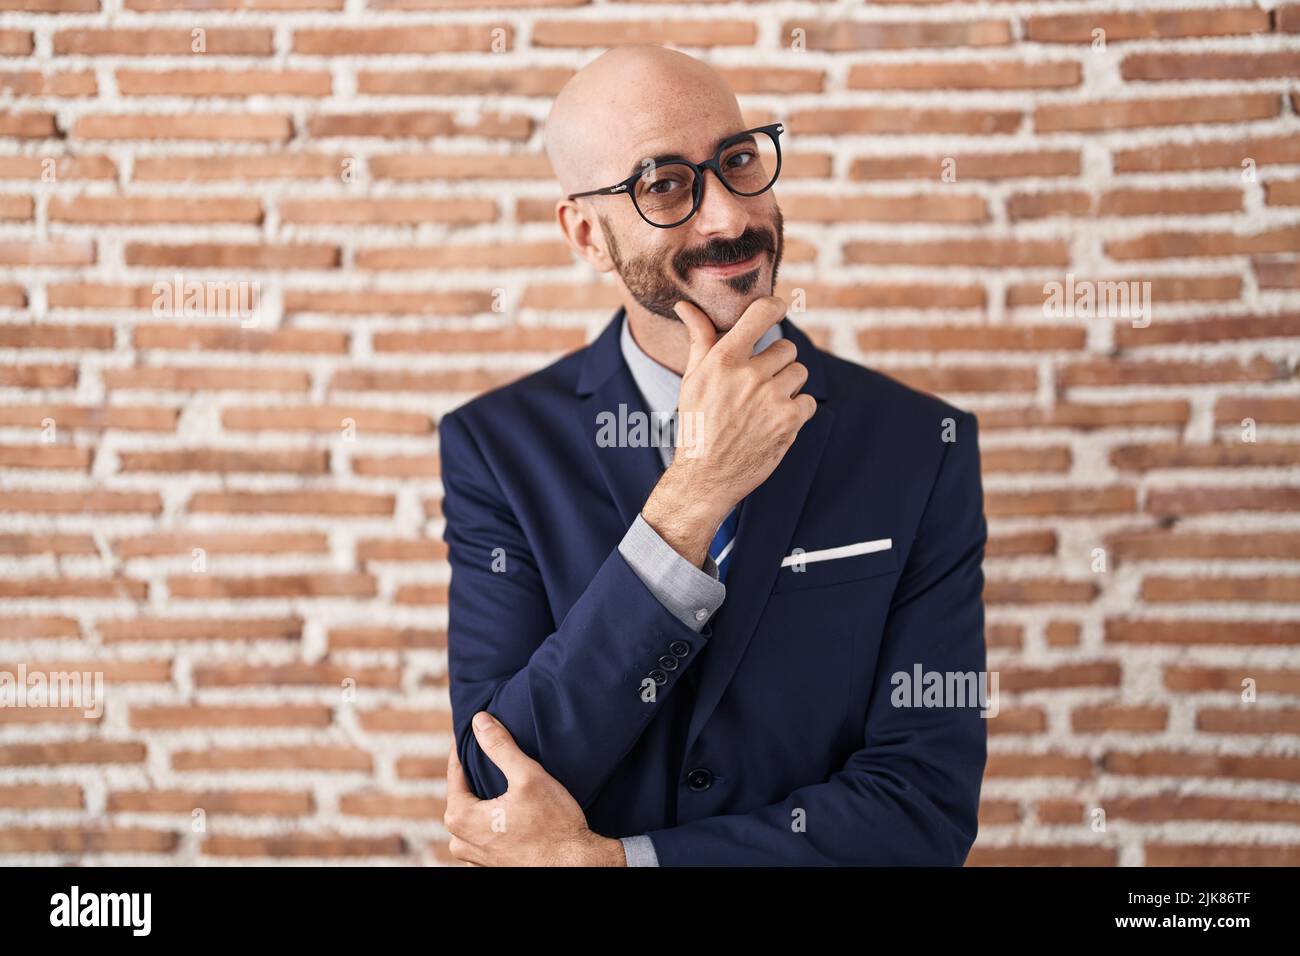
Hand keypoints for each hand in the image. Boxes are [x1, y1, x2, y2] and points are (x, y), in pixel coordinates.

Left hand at [444, 711, 625, 865]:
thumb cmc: (554, 825)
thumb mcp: (528, 777)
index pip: (455, 772)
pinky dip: (491, 818)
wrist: (576, 866)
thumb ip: (500, 747)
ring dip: (482, 798)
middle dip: (473, 774)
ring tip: (498, 778)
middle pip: (462, 795)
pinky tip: (508, 807)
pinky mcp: (491, 865)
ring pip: (472, 816)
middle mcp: (461, 842)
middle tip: (485, 750)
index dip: (464, 748)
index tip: (471, 729)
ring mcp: (474, 858)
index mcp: (461, 818)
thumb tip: (479, 721)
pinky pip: (483, 833)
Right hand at [641, 295, 816, 567]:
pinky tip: (774, 422)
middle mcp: (749, 375)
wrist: (706, 475)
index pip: (762, 312)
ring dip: (788, 386)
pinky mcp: (789, 421)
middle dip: (777, 363)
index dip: (774, 305)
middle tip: (758, 384)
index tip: (777, 308)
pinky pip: (807, 401)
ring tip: (765, 405)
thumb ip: (699, 338)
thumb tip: (685, 305)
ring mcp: (771, 398)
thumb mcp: (694, 379)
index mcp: (724, 359)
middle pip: (786, 347)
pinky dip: (796, 411)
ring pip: (799, 373)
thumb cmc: (698, 424)